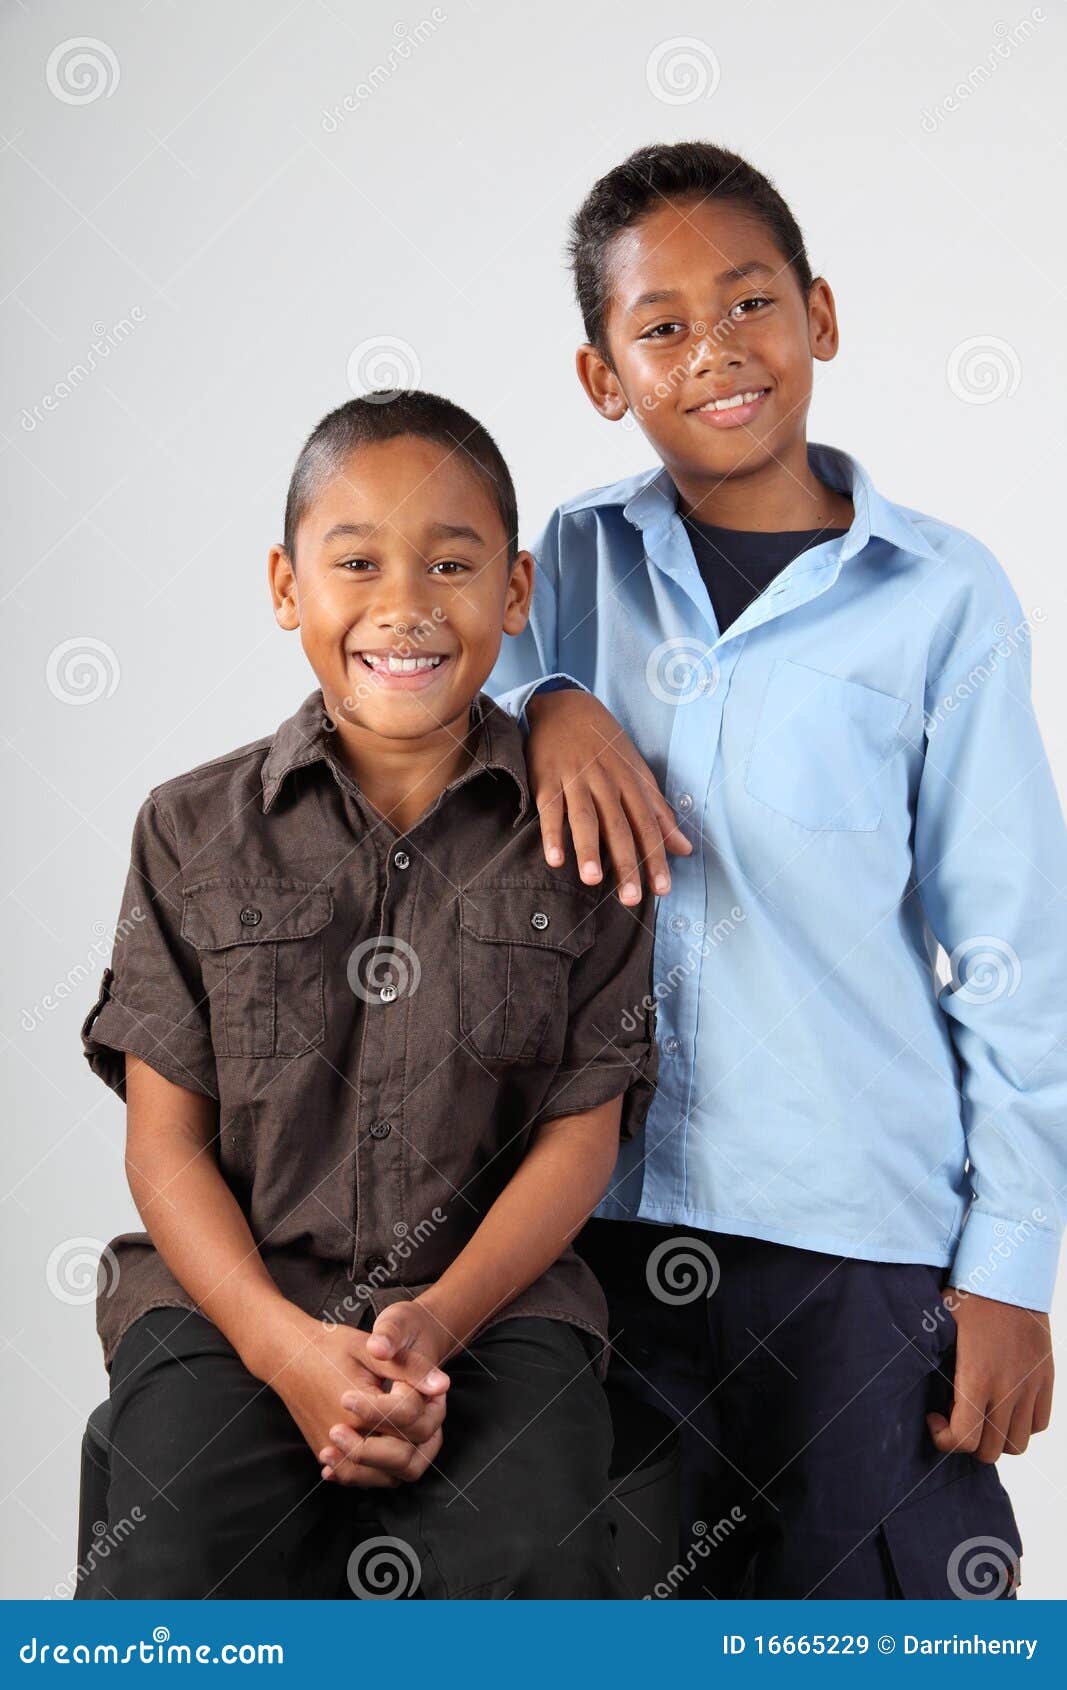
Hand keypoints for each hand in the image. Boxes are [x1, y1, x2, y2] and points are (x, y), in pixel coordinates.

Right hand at [258, 1309, 448, 1488]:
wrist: (287, 1356)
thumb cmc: (329, 1347)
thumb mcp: (370, 1348)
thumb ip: (407, 1367)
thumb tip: (443, 1386)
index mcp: (358, 1403)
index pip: (408, 1416)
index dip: (428, 1401)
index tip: (431, 1387)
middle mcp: (344, 1435)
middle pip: (403, 1456)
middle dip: (424, 1433)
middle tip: (429, 1409)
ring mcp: (332, 1451)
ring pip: (386, 1476)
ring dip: (409, 1458)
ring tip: (416, 1431)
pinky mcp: (325, 1455)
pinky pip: (363, 1479)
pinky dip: (384, 1470)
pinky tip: (393, 1449)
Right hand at [525, 689, 691, 902]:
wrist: (566, 706)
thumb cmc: (607, 746)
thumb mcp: (638, 773)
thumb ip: (659, 814)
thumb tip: (685, 849)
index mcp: (631, 783)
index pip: (648, 825)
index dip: (656, 857)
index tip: (662, 889)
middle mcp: (606, 783)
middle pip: (619, 827)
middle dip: (626, 863)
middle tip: (630, 899)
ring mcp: (576, 780)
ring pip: (585, 818)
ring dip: (588, 849)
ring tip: (591, 881)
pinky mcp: (547, 781)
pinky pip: (550, 810)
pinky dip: (551, 833)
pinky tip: (554, 859)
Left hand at [927, 1287, 1053, 1461]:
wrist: (1009, 1277)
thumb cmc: (969, 1297)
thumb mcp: (938, 1324)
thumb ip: (929, 1356)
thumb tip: (905, 1375)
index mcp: (977, 1376)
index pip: (964, 1438)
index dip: (944, 1440)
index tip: (934, 1417)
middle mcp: (1007, 1388)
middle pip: (991, 1450)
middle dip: (967, 1443)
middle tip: (954, 1418)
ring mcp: (1030, 1386)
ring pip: (1017, 1444)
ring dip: (995, 1439)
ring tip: (979, 1415)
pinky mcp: (1045, 1380)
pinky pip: (1039, 1423)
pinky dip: (1021, 1425)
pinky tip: (1002, 1406)